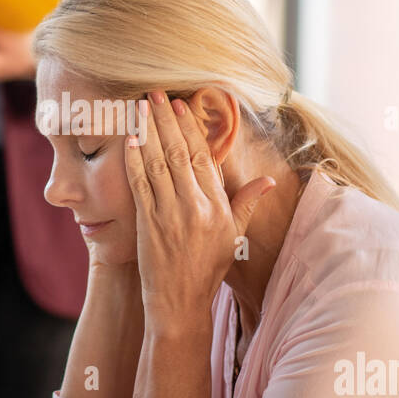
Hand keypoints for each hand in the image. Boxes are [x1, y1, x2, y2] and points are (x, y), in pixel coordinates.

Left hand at [125, 90, 275, 331]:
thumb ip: (246, 203)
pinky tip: (129, 139)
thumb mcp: (233, 236)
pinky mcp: (148, 224)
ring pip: (158, 163)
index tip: (182, 105)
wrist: (180, 303)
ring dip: (148, 132)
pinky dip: (133, 159)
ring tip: (141, 107)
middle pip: (179, 153)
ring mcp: (170, 215)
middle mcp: (196, 207)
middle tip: (157, 94)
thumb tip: (269, 182)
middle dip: (167, 120)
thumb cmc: (207, 269)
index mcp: (218, 206)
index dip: (191, 128)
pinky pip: (140, 185)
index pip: (203, 157)